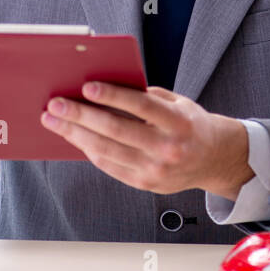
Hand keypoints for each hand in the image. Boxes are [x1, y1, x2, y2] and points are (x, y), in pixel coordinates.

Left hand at [40, 82, 252, 199]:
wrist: (214, 159)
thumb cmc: (190, 124)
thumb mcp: (178, 104)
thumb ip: (147, 97)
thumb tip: (105, 89)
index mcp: (178, 122)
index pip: (141, 106)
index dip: (113, 96)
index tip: (87, 87)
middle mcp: (167, 148)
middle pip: (116, 130)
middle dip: (81, 116)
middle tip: (55, 105)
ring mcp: (155, 169)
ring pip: (107, 151)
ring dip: (75, 134)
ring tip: (54, 121)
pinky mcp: (145, 183)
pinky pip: (109, 166)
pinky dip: (88, 150)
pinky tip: (74, 137)